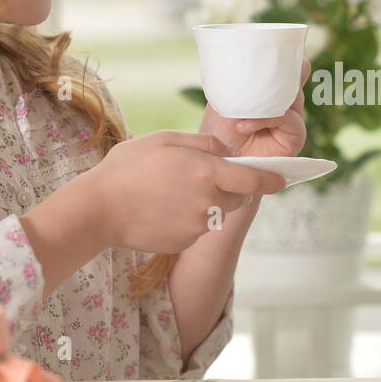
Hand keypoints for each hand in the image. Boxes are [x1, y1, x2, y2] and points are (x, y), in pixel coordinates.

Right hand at [85, 130, 286, 252]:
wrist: (98, 208)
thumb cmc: (128, 167)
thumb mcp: (166, 140)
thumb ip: (205, 144)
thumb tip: (229, 152)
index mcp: (206, 172)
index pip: (254, 181)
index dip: (271, 180)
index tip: (282, 179)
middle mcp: (208, 202)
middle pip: (238, 198)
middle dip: (231, 188)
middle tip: (201, 177)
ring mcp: (197, 225)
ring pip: (217, 213)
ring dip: (207, 203)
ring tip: (172, 191)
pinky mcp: (184, 241)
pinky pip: (198, 227)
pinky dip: (189, 218)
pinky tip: (163, 208)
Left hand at [200, 58, 310, 157]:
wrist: (218, 165)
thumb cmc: (218, 134)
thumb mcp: (225, 100)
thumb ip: (239, 82)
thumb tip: (244, 58)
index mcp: (271, 92)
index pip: (288, 70)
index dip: (290, 58)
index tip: (283, 45)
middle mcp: (285, 104)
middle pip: (293, 79)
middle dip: (281, 73)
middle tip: (265, 67)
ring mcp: (292, 120)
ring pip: (292, 96)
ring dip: (266, 99)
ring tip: (242, 109)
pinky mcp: (295, 137)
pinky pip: (287, 119)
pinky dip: (265, 119)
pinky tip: (243, 125)